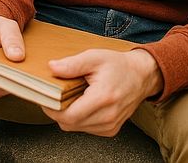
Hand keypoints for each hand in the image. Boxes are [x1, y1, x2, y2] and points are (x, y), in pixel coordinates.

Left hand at [42, 48, 162, 135]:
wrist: (141, 76)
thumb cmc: (118, 65)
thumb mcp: (94, 57)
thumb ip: (72, 64)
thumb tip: (52, 68)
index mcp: (103, 98)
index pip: (69, 116)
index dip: (52, 109)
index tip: (46, 97)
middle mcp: (108, 116)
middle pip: (69, 124)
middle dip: (56, 111)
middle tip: (54, 95)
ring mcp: (110, 125)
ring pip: (75, 128)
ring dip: (67, 115)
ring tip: (69, 97)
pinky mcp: (111, 130)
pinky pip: (85, 128)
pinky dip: (78, 118)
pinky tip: (80, 104)